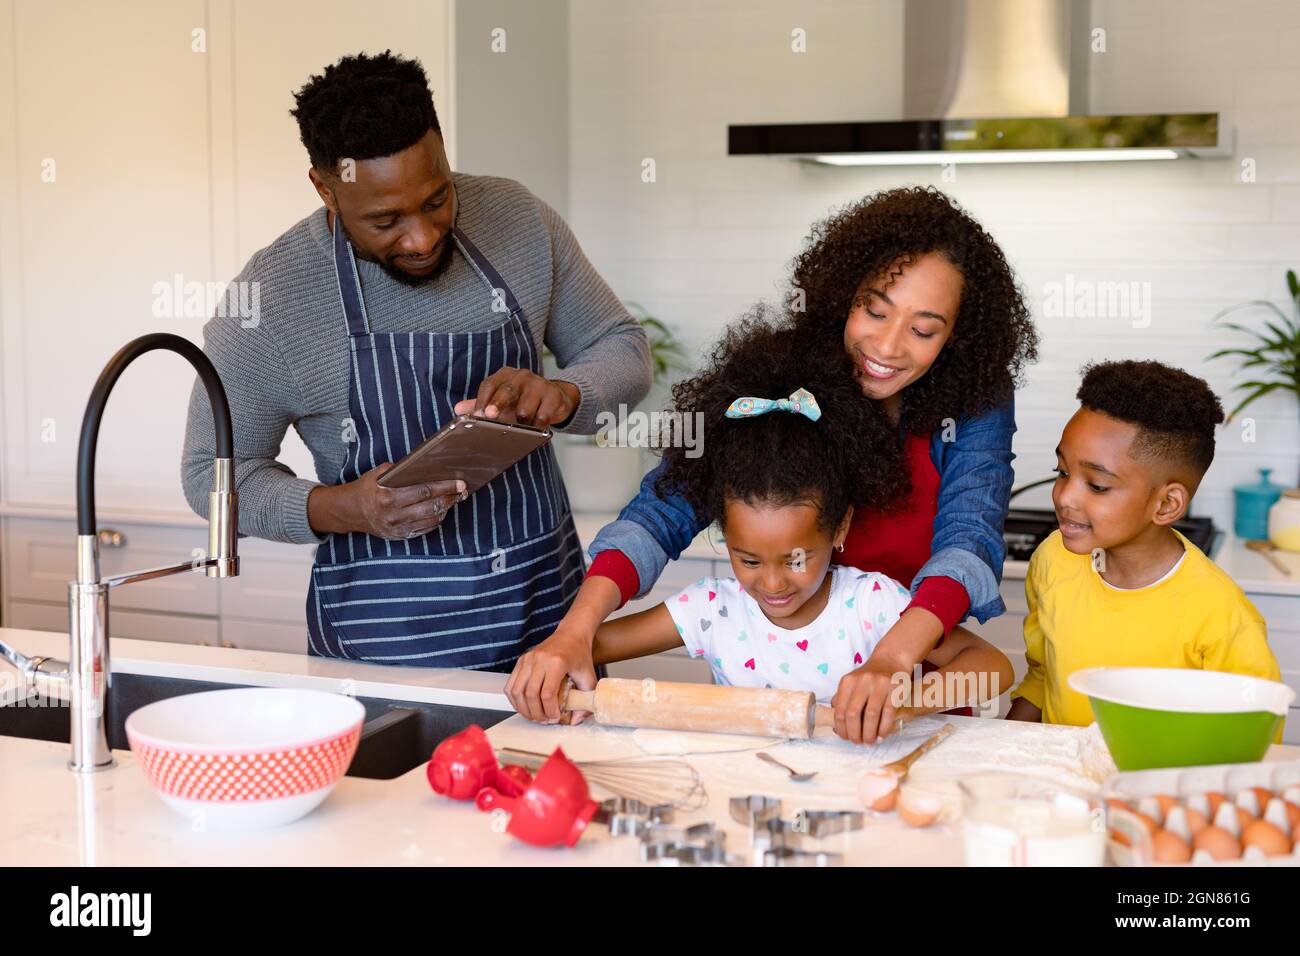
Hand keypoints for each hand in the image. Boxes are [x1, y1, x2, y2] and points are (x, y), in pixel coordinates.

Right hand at [308, 462, 465, 538]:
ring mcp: (397, 528)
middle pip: (431, 507)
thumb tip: (426, 465)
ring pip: (431, 520)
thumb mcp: (379, 474)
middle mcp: (393, 514)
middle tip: (463, 490)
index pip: (423, 491)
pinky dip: (437, 520)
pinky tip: (442, 510)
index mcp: (388, 496)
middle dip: (450, 498)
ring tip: (455, 499)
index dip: (444, 487)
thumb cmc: (368, 488)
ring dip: (446, 509)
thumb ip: (400, 470)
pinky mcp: (400, 536)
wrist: (351, 512)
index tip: (459, 482)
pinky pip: (425, 529)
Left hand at [453, 367, 578, 425]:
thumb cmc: (523, 399)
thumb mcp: (501, 400)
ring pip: (525, 408)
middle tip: (490, 415)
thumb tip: (458, 409)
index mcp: (505, 375)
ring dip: (522, 422)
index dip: (482, 400)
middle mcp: (521, 376)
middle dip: (498, 404)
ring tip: (523, 426)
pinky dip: (538, 425)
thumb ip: (481, 403)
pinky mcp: (554, 395)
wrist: (555, 397)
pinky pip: (542, 416)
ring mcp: (539, 384)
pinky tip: (538, 425)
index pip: (489, 385)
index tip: (477, 415)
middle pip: (507, 391)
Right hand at [505, 623, 597, 723]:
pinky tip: (524, 706)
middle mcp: (539, 659)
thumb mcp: (589, 677)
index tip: (555, 717)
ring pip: (517, 691)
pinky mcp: (521, 661)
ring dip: (523, 709)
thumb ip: (585, 699)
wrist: (571, 635)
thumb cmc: (579, 655)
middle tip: (544, 720)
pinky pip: (510, 685)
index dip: (549, 710)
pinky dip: (514, 699)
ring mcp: (527, 659)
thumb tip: (576, 720)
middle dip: (536, 713)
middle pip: (530, 694)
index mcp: (556, 662)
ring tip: (534, 716)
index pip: (547, 693)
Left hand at [831, 653, 910, 743]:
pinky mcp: (895, 689)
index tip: (845, 737)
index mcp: (847, 682)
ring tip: (869, 741)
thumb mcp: (852, 683)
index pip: (840, 710)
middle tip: (857, 742)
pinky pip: (888, 713)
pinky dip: (884, 728)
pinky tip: (882, 735)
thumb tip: (836, 723)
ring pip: (871, 715)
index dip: (841, 728)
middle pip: (853, 714)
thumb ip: (842, 699)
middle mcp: (862, 681)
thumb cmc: (869, 677)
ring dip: (869, 733)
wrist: (891, 660)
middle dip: (854, 733)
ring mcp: (879, 684)